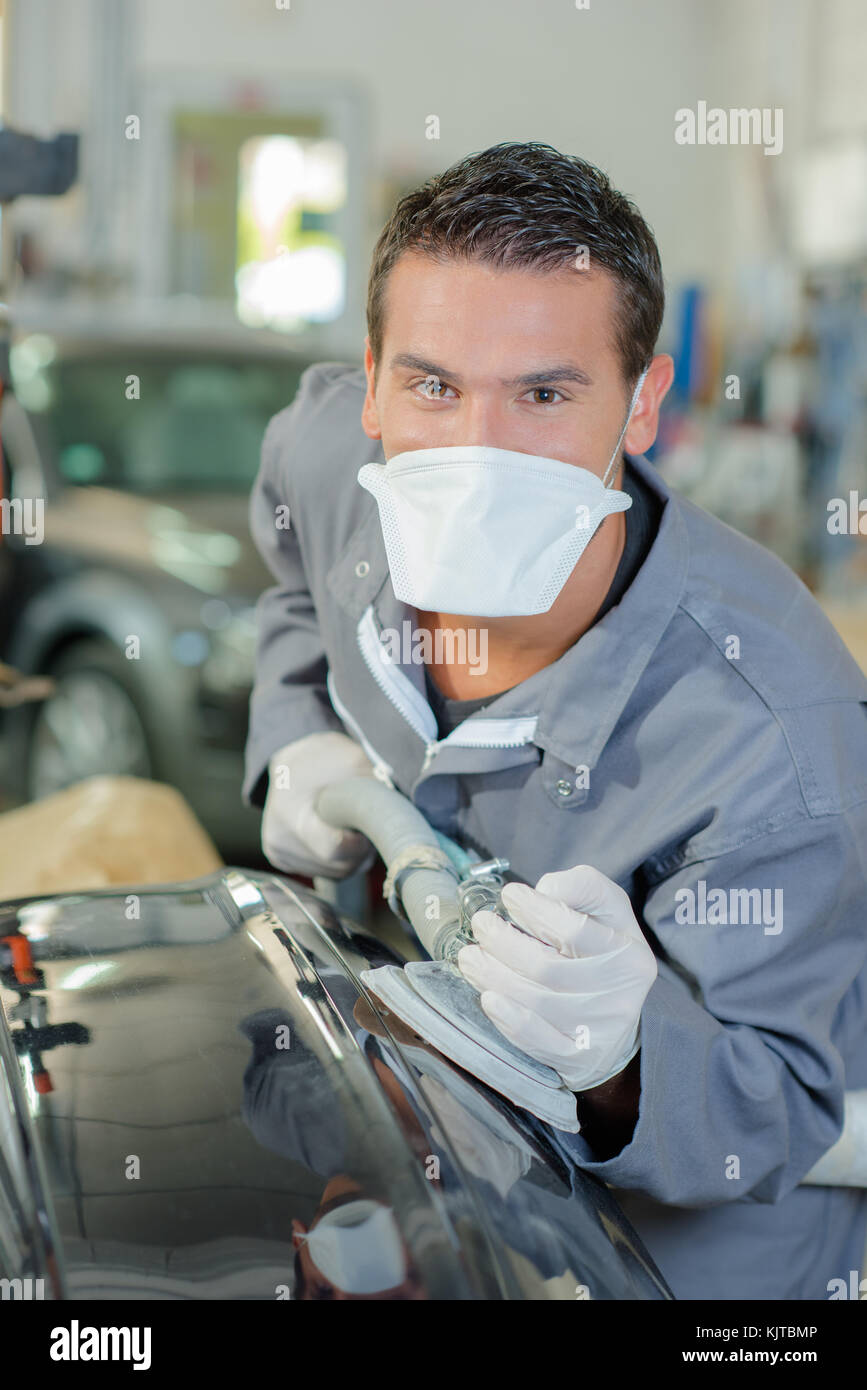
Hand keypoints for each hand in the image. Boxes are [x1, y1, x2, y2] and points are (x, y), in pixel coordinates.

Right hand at [261, 730, 376, 878]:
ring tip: (351, 827)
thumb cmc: (324, 757)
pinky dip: (339, 858)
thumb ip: (376, 787)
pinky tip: (338, 835)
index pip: (334, 849)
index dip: (360, 842)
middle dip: (361, 850)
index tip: (366, 825)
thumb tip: (402, 815)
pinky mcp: (282, 859)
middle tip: (364, 822)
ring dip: (352, 856)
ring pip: (335, 873)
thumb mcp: (354, 759)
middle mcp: (279, 841)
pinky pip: (324, 871)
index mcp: (290, 815)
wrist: (291, 760)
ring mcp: (279, 853)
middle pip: (338, 866)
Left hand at [457, 864, 656, 1091]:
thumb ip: (581, 887)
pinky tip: (488, 998)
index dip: (535, 911)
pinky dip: (508, 1019)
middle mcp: (620, 994)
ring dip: (492, 975)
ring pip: (535, 1001)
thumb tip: (542, 890)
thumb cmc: (602, 950)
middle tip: (481, 925)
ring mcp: (599, 1029)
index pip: (574, 930)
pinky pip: (537, 1040)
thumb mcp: (607, 909)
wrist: (617, 1019)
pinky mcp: (579, 1058)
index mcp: (628, 952)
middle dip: (503, 943)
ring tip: (470, 957)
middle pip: (547, 968)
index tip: (509, 896)